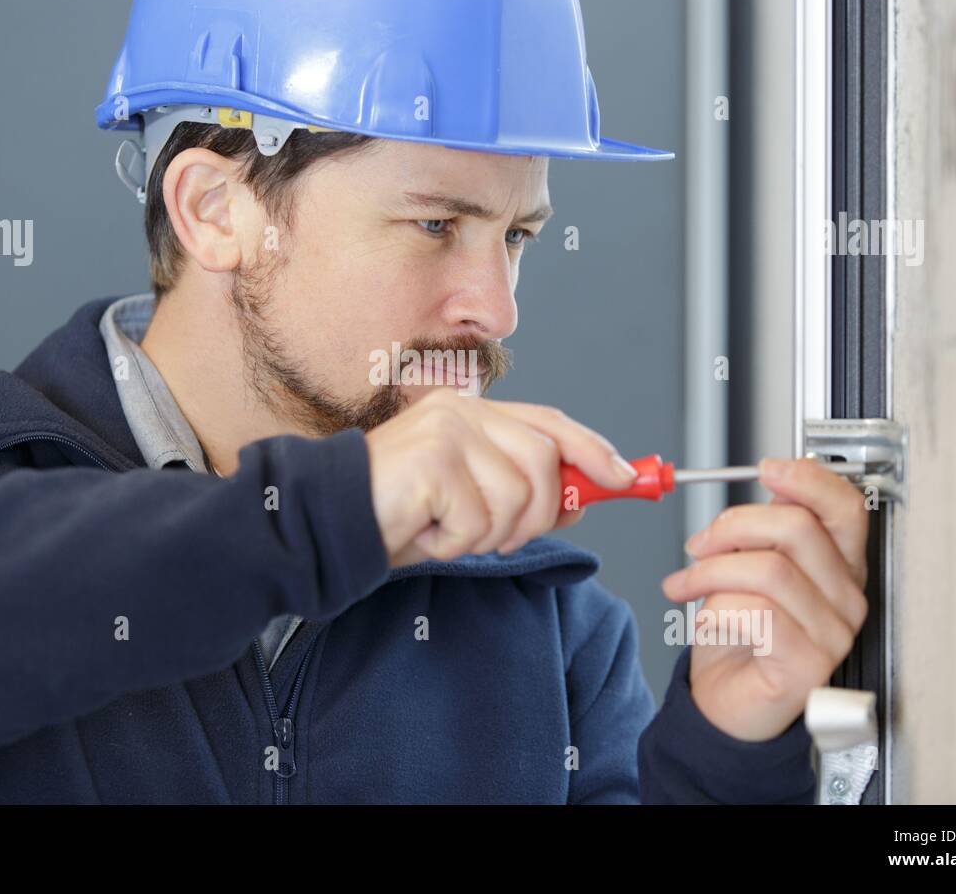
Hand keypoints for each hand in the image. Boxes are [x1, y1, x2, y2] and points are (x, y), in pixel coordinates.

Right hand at [365, 389, 637, 566]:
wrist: (329, 525)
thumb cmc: (397, 515)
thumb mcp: (470, 504)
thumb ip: (523, 492)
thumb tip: (585, 496)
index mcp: (473, 413)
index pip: (550, 422)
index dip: (593, 449)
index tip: (626, 477)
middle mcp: (462, 412)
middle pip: (545, 463)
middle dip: (535, 515)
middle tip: (491, 536)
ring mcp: (448, 431)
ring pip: (518, 497)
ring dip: (488, 534)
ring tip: (446, 530)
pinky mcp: (434, 459)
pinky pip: (480, 519)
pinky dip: (456, 543)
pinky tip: (426, 533)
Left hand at [661, 456, 870, 740]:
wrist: (725, 703)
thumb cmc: (738, 636)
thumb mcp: (746, 566)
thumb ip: (762, 530)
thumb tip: (766, 482)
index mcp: (838, 565)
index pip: (845, 508)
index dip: (808, 480)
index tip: (766, 468)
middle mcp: (846, 598)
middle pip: (798, 529)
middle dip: (733, 526)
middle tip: (699, 545)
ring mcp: (833, 635)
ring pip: (769, 571)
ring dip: (710, 572)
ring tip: (685, 585)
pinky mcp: (809, 666)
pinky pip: (757, 615)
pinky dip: (716, 610)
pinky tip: (705, 620)